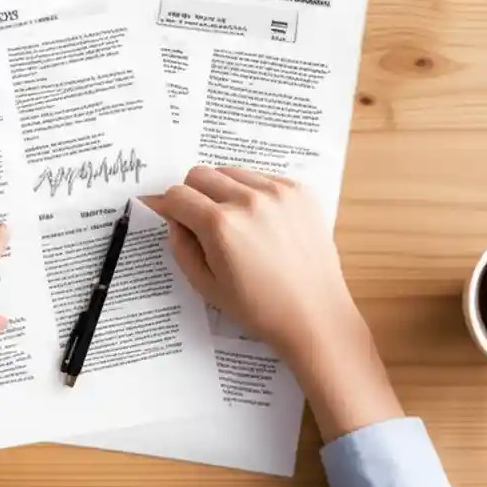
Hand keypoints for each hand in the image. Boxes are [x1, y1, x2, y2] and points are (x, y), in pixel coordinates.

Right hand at [152, 166, 402, 440]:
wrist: (315, 314)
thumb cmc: (259, 308)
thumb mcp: (205, 285)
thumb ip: (180, 246)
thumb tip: (174, 219)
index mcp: (220, 225)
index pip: (177, 195)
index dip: (171, 209)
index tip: (177, 220)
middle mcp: (248, 200)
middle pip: (200, 174)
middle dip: (193, 195)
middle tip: (203, 223)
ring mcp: (278, 192)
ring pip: (231, 171)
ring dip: (223, 190)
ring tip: (236, 223)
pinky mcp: (300, 191)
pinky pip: (261, 178)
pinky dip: (253, 193)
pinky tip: (262, 222)